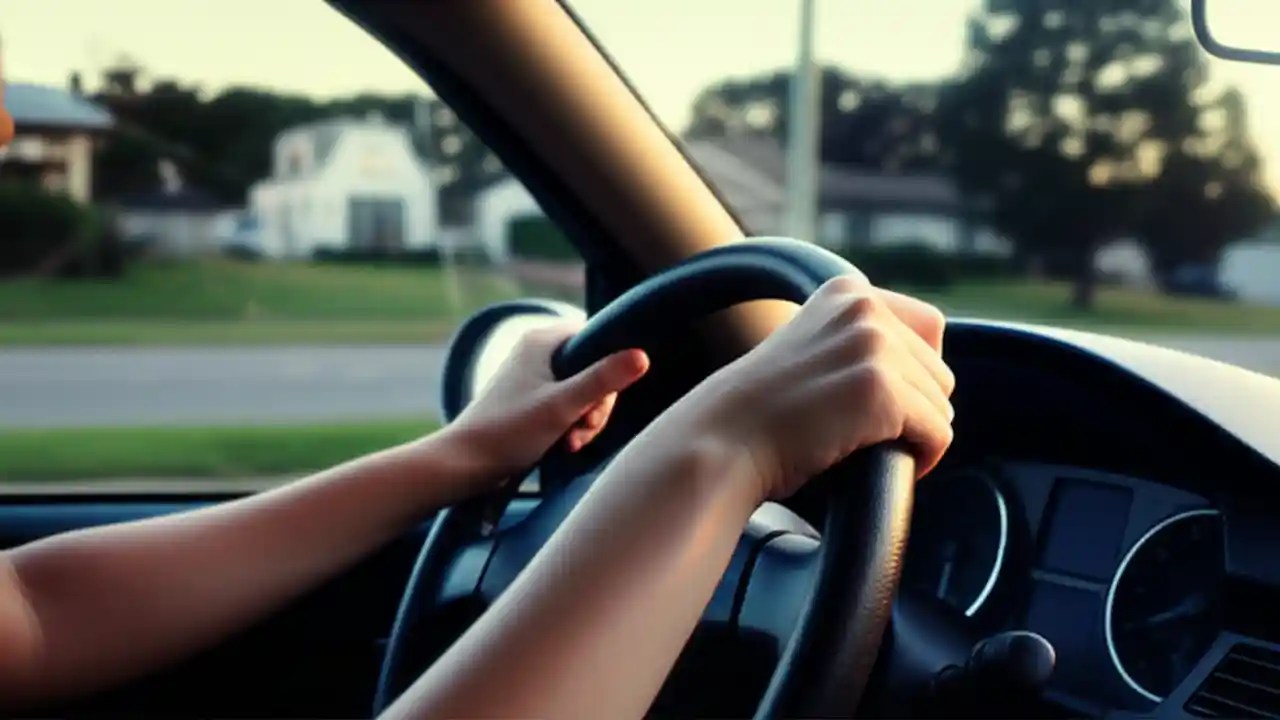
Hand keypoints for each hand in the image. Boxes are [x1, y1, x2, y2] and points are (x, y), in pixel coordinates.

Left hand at [448, 321, 649, 482]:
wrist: (465, 464)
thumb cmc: (510, 431)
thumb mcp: (563, 406)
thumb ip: (604, 380)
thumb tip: (643, 355)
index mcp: (542, 341)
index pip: (595, 339)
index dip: (608, 369)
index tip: (599, 400)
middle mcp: (538, 354)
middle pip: (593, 371)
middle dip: (596, 405)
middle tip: (583, 428)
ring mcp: (534, 379)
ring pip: (583, 394)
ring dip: (585, 421)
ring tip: (570, 443)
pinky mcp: (531, 403)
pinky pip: (567, 409)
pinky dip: (570, 427)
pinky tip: (564, 446)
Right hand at [670, 275, 955, 500]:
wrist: (723, 441)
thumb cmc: (763, 413)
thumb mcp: (813, 350)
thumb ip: (857, 342)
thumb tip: (926, 369)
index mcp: (848, 292)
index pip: (929, 328)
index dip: (912, 373)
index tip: (876, 400)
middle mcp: (864, 308)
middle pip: (939, 369)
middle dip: (914, 406)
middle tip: (869, 431)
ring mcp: (873, 346)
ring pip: (940, 404)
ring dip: (914, 433)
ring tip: (869, 446)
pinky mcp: (880, 390)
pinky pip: (937, 433)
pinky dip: (922, 457)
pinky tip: (880, 462)